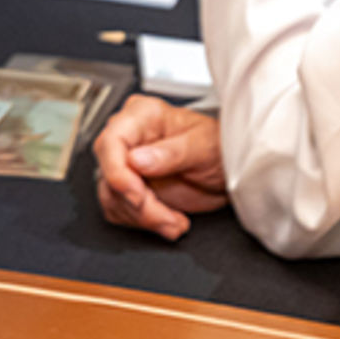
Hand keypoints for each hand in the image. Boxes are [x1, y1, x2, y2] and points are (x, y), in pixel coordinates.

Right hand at [93, 95, 228, 239]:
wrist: (229, 172)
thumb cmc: (220, 148)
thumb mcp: (204, 146)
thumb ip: (171, 152)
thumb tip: (136, 160)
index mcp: (142, 116)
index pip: (110, 141)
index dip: (117, 172)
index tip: (137, 195)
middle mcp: (129, 138)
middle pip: (110, 174)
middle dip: (138, 203)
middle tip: (167, 216)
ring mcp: (127, 164)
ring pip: (112, 197)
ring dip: (143, 217)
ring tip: (174, 221)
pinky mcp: (129, 187)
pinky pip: (119, 209)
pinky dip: (143, 222)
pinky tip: (168, 219)